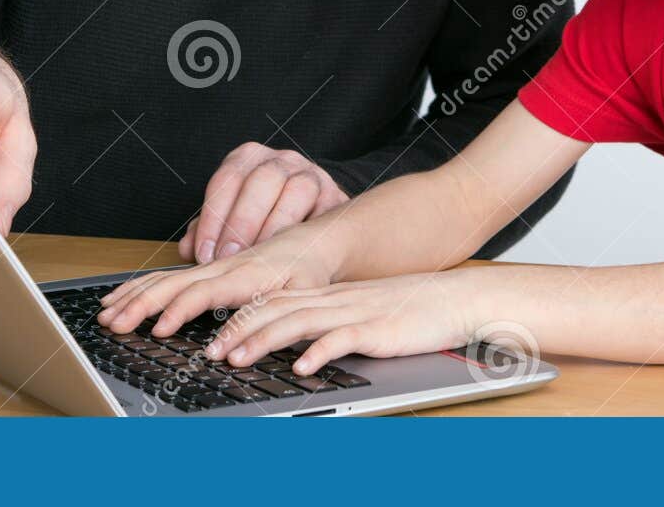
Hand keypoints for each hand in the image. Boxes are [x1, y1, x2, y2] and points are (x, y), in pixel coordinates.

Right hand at [98, 220, 343, 338]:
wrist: (316, 242)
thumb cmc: (310, 271)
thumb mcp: (297, 300)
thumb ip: (263, 321)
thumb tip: (228, 349)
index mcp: (243, 274)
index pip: (202, 292)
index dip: (178, 311)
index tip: (157, 331)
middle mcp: (222, 266)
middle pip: (173, 283)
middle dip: (139, 303)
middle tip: (112, 324)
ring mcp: (213, 266)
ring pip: (166, 277)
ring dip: (134, 295)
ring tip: (105, 313)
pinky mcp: (210, 269)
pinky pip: (170, 275)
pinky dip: (143, 286)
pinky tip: (125, 297)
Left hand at [178, 142, 348, 262]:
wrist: (312, 213)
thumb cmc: (263, 215)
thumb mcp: (231, 217)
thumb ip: (209, 230)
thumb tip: (188, 249)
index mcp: (248, 158)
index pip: (226, 180)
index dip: (213, 218)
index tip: (205, 253)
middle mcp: (280, 160)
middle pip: (261, 180)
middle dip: (243, 222)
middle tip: (230, 258)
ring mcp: (311, 174)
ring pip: (296, 190)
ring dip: (275, 228)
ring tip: (260, 261)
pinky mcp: (335, 195)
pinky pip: (324, 210)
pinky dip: (307, 234)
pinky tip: (292, 256)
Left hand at [203, 271, 483, 377]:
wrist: (453, 299)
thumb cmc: (408, 310)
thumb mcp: (360, 313)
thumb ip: (328, 322)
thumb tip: (295, 345)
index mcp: (328, 296)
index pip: (274, 301)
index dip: (240, 318)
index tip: (213, 338)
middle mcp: (335, 300)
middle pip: (276, 310)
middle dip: (239, 331)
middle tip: (210, 352)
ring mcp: (355, 312)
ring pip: (298, 322)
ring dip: (264, 341)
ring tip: (238, 359)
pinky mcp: (377, 328)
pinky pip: (342, 338)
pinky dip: (318, 352)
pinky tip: (301, 366)